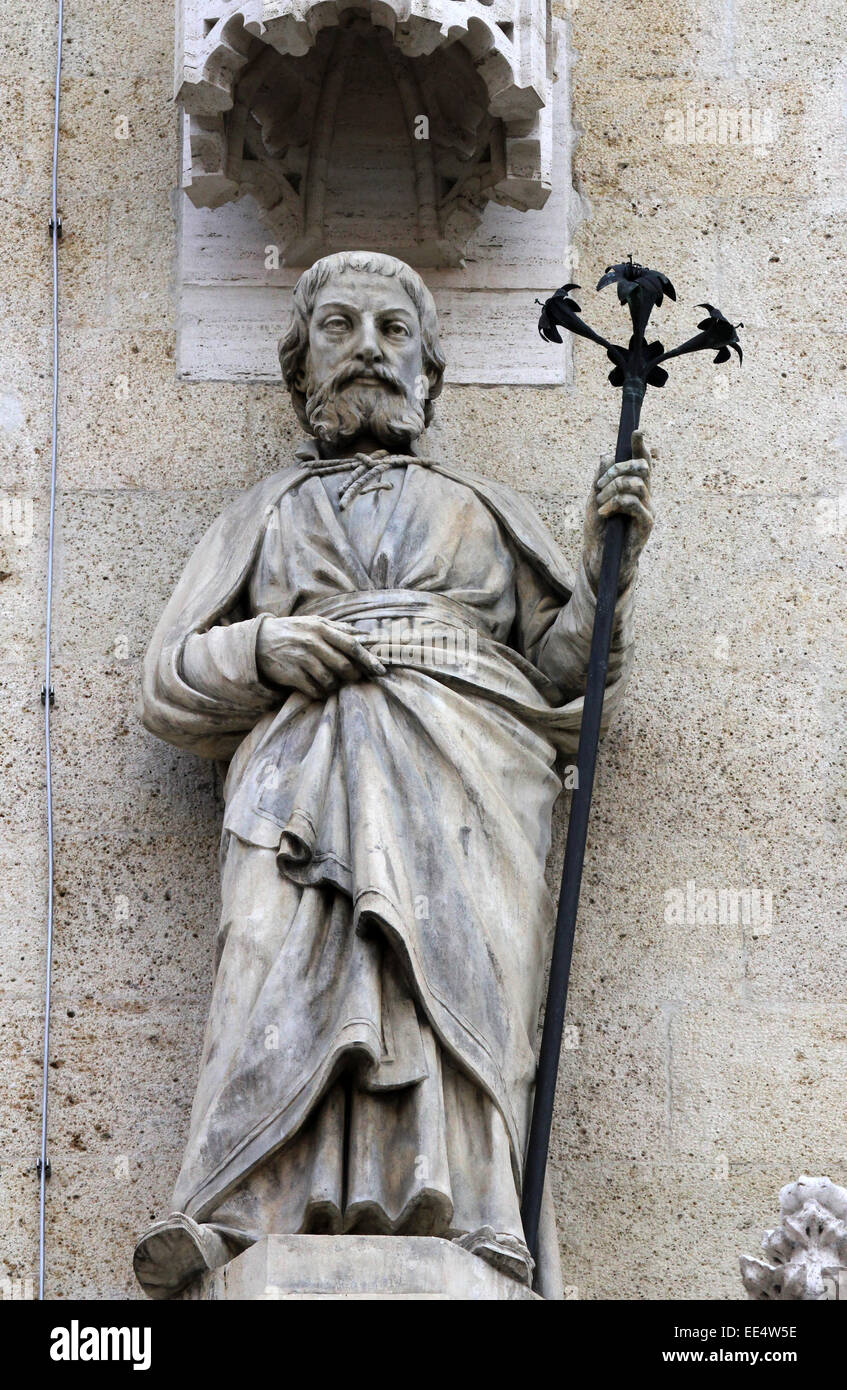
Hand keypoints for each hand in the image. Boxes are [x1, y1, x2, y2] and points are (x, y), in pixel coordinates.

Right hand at [256, 615, 385, 698]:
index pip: (352, 645)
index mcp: (322, 629)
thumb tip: (365, 635)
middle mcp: (313, 643)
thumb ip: (339, 629)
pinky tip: (317, 687)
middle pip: (344, 666)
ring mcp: (302, 659)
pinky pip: (314, 690)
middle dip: (353, 676)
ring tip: (331, 681)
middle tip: (353, 678)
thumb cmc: (293, 631)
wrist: (259, 641)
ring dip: (335, 685)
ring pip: (330, 680)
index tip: (380, 670)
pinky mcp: (291, 674)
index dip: (368, 659)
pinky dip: (320, 692)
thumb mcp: (314, 623)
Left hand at [583, 429, 654, 592]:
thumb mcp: (595, 500)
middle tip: (599, 485)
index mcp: (634, 488)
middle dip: (618, 468)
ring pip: (636, 483)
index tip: (637, 431)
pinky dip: (615, 504)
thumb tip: (606, 454)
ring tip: (600, 503)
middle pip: (641, 467)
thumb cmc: (599, 530)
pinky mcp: (647, 523)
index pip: (641, 462)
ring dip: (612, 489)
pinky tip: (604, 513)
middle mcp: (645, 496)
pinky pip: (634, 502)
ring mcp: (648, 509)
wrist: (600, 558)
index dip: (640, 446)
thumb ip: (601, 478)